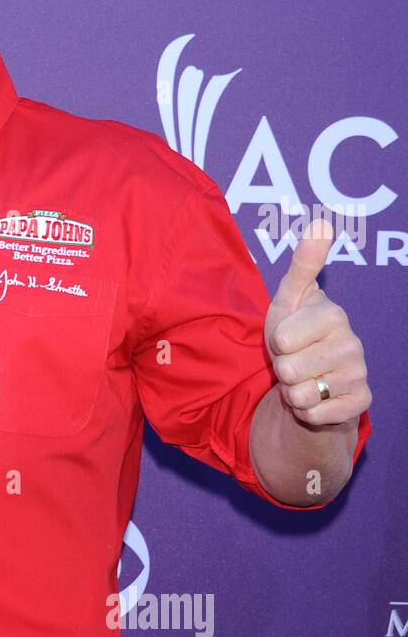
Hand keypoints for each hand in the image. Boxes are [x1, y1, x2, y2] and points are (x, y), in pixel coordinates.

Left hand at [264, 219, 369, 425]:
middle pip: (289, 369)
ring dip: (293, 392)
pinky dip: (306, 412)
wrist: (309, 379)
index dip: (277, 342)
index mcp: (334, 315)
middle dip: (283, 370)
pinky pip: (315, 415)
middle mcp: (353, 344)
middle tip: (295, 361)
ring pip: (300, 395)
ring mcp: (358, 375)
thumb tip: (321, 221)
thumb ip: (303, 264)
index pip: (282, 338)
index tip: (289, 337)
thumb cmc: (296, 334)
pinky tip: (316, 399)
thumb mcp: (290, 299)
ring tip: (305, 379)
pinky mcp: (359, 404)